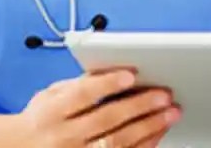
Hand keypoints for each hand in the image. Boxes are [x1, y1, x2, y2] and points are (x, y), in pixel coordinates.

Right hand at [13, 70, 180, 147]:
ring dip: (149, 127)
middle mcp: (64, 136)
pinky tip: (158, 133)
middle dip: (140, 105)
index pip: (82, 95)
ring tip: (170, 113)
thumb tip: (112, 70)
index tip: (131, 74)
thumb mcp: (50, 96)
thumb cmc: (41, 121)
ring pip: (118, 143)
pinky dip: (144, 145)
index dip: (107, 84)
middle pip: (107, 119)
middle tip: (165, 94)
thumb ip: (79, 84)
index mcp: (52, 112)